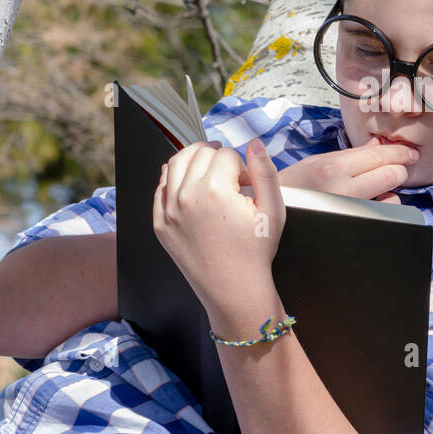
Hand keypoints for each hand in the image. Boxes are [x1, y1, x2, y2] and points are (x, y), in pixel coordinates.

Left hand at [153, 138, 284, 313]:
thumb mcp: (273, 210)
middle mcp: (185, 197)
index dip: (242, 165)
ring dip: (194, 159)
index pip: (226, 154)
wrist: (234, 290)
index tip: (248, 183)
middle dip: (218, 158)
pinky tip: (188, 182)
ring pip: (175, 163)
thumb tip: (254, 143)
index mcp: (214, 190)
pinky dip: (173, 177)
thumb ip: (265, 171)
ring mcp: (168, 211)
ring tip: (210, 167)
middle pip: (200, 153)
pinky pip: (161, 187)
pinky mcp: (160, 224)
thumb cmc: (256, 252)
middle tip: (232, 174)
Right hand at [278, 141, 416, 205]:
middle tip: (396, 169)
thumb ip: (349, 155)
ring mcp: (349, 214)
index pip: (381, 155)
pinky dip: (381, 210)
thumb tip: (377, 145)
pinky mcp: (354, 229)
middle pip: (393, 175)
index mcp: (333, 168)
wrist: (267, 217)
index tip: (410, 154)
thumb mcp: (314, 164)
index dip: (400, 153)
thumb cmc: (289, 189)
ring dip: (390, 193)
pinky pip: (382, 217)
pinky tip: (368, 207)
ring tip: (374, 191)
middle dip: (399, 170)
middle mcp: (343, 191)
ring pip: (393, 200)